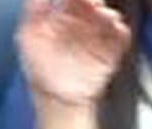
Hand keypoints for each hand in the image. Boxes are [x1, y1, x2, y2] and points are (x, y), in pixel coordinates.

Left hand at [16, 0, 130, 106]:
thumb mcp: (29, 35)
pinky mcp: (111, 54)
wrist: (58, 97)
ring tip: (106, 17)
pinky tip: (119, 29)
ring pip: (110, 20)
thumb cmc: (40, 67)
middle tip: (94, 4)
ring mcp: (98, 39)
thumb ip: (35, 10)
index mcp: (64, 16)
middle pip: (95, 6)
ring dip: (110, 16)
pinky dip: (122, 33)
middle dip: (95, 3)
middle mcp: (84, 25)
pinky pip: (121, 39)